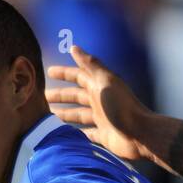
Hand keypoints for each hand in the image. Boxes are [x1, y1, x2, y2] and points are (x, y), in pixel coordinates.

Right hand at [46, 45, 152, 162]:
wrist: (140, 134)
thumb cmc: (121, 106)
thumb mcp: (105, 81)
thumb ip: (90, 64)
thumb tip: (74, 47)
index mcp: (100, 86)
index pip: (79, 76)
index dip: (64, 73)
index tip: (49, 72)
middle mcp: (100, 101)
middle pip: (76, 96)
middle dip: (61, 95)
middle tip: (43, 97)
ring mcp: (102, 119)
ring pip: (79, 115)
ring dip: (66, 114)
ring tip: (50, 116)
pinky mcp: (104, 136)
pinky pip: (87, 133)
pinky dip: (77, 133)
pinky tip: (67, 134)